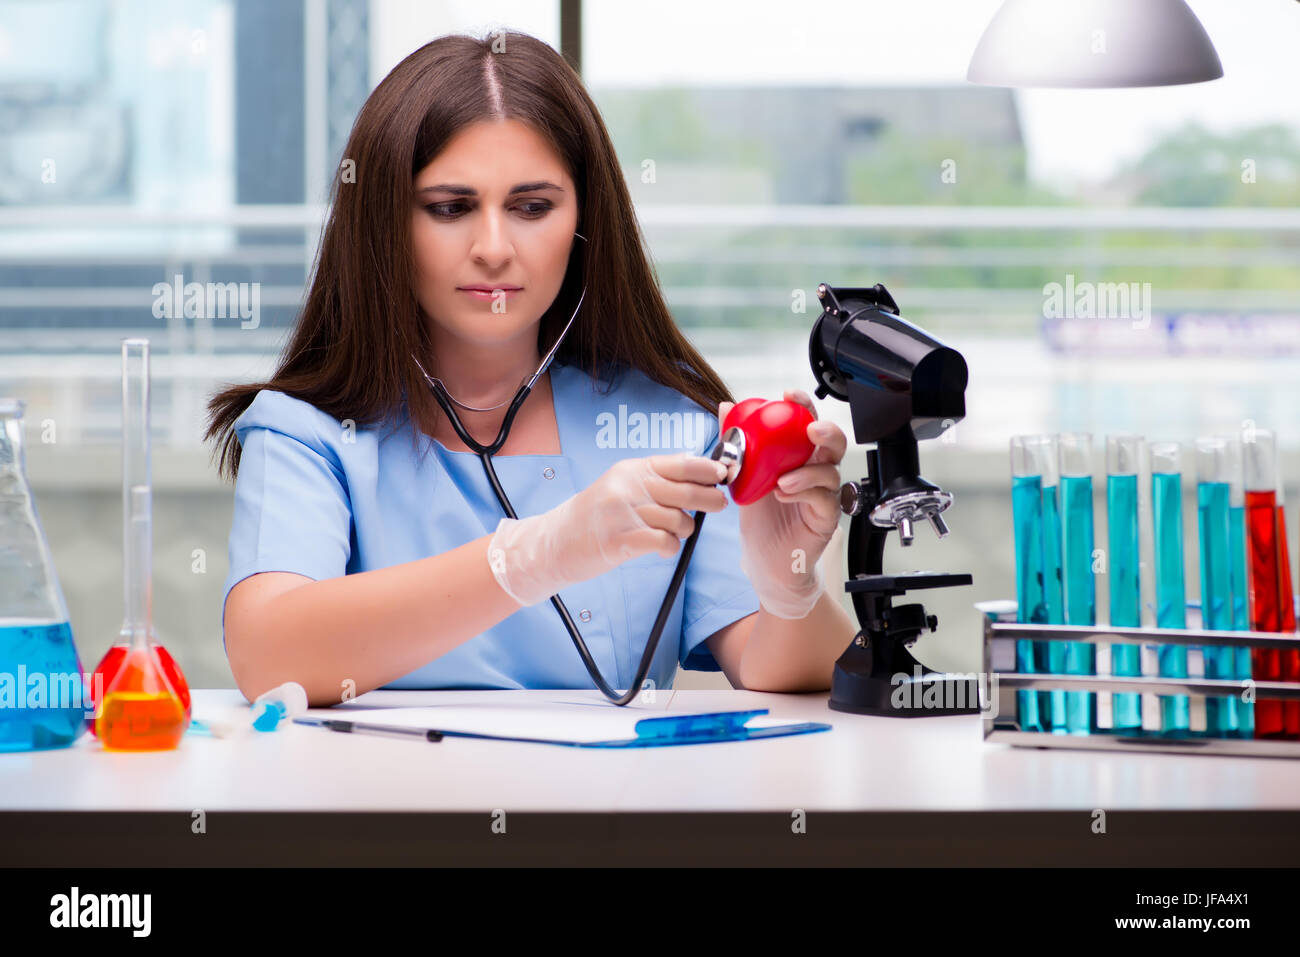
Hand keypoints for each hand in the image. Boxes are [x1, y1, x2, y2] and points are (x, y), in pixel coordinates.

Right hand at [487, 453, 728, 605]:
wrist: (555, 542)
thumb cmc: (596, 516)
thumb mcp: (623, 485)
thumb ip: (657, 479)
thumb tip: (703, 473)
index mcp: (632, 469)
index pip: (681, 463)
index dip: (708, 469)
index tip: (724, 474)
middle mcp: (628, 486)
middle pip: (686, 491)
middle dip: (709, 499)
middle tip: (718, 504)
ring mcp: (623, 513)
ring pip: (678, 521)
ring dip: (683, 530)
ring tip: (672, 533)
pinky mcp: (620, 540)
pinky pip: (664, 542)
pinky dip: (670, 547)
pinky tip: (662, 547)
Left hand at [720, 389, 846, 618]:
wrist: (764, 561)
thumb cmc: (760, 519)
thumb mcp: (743, 476)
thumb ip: (737, 442)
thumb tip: (724, 408)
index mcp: (799, 456)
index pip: (808, 423)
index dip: (804, 405)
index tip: (789, 395)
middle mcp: (816, 471)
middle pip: (834, 442)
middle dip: (825, 430)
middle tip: (810, 429)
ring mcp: (824, 494)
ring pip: (831, 471)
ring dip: (807, 471)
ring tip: (782, 480)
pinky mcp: (826, 518)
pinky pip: (825, 499)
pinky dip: (805, 493)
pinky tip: (784, 494)